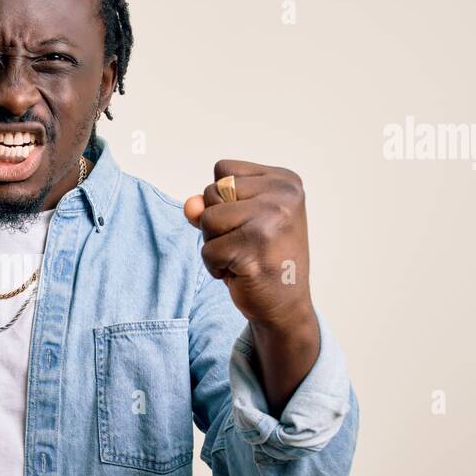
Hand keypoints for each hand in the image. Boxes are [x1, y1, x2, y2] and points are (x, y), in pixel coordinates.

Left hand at [182, 159, 314, 331]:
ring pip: (207, 220)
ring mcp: (272, 220)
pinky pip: (208, 250)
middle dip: (217, 223)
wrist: (286, 305)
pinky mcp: (256, 248)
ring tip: (241, 256)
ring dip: (214, 244)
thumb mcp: (239, 221)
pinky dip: (215, 266)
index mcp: (285, 181)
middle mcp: (283, 196)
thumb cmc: (263, 258)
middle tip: (245, 244)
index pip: (223, 170)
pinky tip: (240, 272)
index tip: (249, 221)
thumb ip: (211, 205)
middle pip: (212, 192)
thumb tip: (190, 206)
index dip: (222, 199)